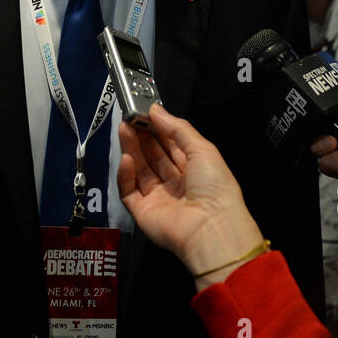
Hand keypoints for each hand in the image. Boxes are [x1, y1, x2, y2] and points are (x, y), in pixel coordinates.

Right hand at [116, 103, 263, 289]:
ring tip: (124, 129)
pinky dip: (125, 175)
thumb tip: (156, 109)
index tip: (144, 112)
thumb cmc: (214, 186)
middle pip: (153, 156)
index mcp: (194, 169)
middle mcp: (176, 183)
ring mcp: (158, 198)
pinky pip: (129, 191)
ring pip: (140, 170)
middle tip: (129, 117)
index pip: (171, 145)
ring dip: (131, 149)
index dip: (157, 128)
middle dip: (141, 136)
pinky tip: (126, 158)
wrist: (211, 228)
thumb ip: (177, 128)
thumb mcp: (202, 149)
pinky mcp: (142, 212)